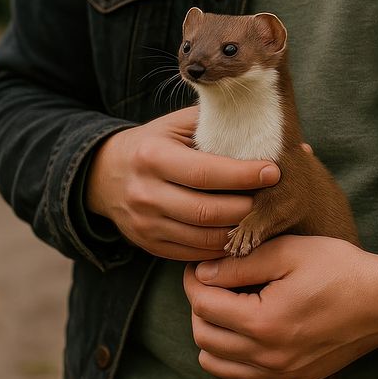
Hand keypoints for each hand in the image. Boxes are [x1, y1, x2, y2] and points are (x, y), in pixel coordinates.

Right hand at [86, 106, 280, 260]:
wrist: (105, 174)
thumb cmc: (153, 144)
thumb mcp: (174, 125)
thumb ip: (212, 124)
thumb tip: (263, 126)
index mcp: (152, 157)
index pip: (205, 172)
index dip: (243, 175)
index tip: (273, 172)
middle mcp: (145, 193)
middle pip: (207, 211)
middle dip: (246, 207)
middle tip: (272, 199)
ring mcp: (145, 224)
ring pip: (204, 238)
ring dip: (238, 231)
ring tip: (260, 217)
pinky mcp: (149, 245)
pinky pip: (195, 254)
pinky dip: (221, 247)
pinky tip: (239, 233)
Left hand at [182, 235, 377, 378]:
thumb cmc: (340, 269)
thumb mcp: (288, 253)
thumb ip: (240, 264)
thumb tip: (202, 273)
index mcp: (264, 323)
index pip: (203, 305)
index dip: (193, 281)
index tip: (198, 265)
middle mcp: (269, 357)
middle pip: (203, 337)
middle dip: (198, 307)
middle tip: (211, 282)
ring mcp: (282, 373)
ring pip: (217, 363)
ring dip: (211, 334)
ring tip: (226, 305)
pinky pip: (246, 373)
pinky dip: (235, 352)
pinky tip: (251, 325)